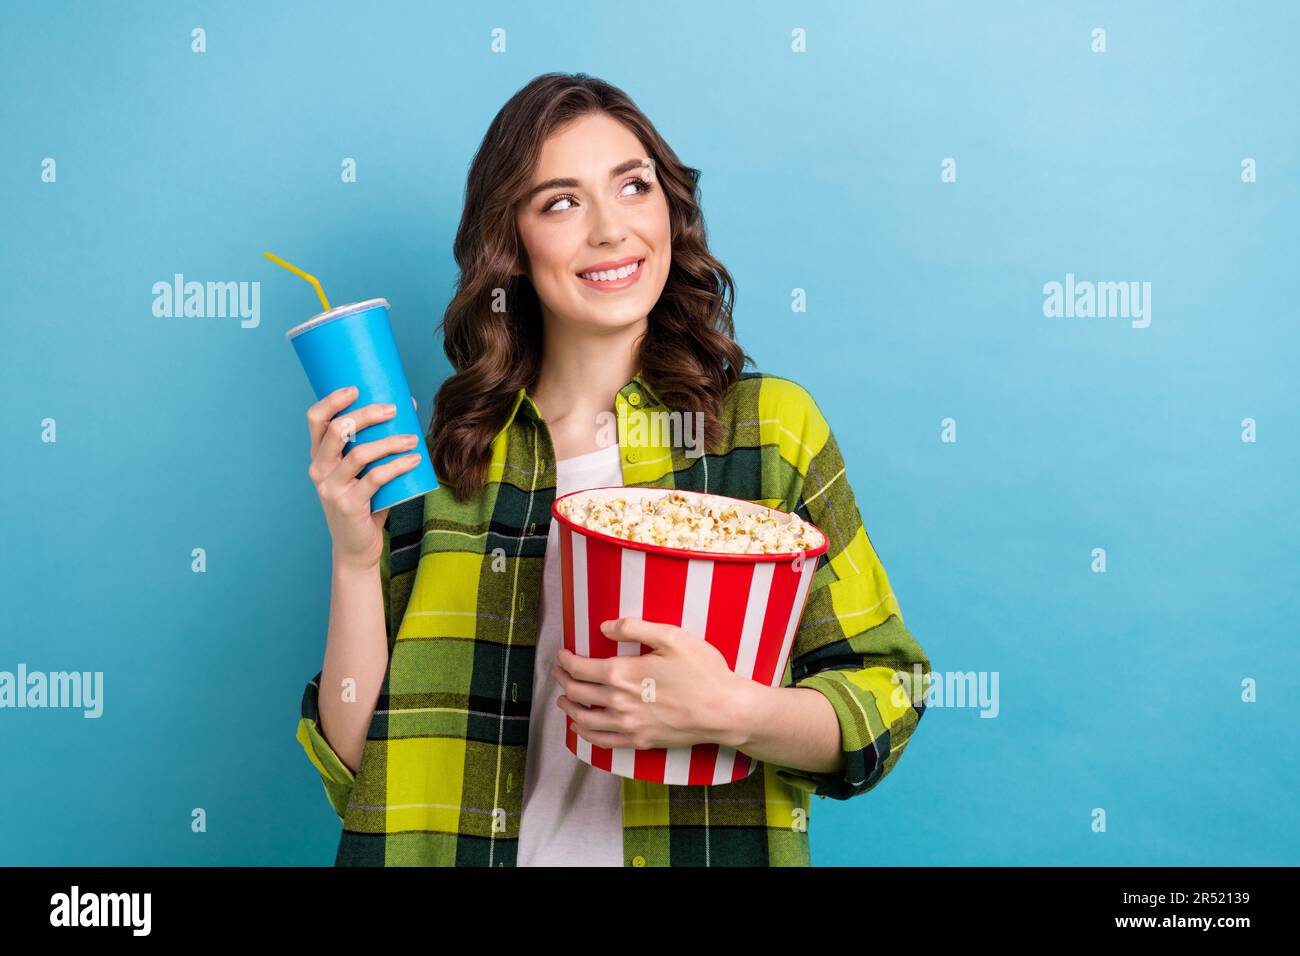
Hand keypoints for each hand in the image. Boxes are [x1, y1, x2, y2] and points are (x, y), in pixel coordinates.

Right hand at [306, 387, 422, 571]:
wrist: (356, 548)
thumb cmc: (365, 503)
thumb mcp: (363, 472)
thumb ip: (377, 445)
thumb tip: (407, 406)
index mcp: (319, 457)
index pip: (315, 420)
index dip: (332, 400)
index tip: (356, 388)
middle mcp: (319, 470)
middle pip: (338, 431)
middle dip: (366, 415)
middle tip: (394, 409)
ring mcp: (331, 488)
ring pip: (359, 454)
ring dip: (389, 442)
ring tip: (413, 438)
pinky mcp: (349, 505)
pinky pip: (375, 479)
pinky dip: (397, 466)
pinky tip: (415, 459)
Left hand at [552, 618, 752, 750]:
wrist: (725, 711)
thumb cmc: (703, 672)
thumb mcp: (672, 636)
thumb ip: (634, 628)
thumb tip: (604, 626)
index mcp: (623, 674)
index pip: (580, 668)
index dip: (566, 660)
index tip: (562, 654)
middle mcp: (619, 702)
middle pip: (577, 693)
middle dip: (562, 681)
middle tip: (557, 672)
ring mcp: (628, 726)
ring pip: (584, 720)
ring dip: (568, 707)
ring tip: (562, 699)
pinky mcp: (640, 741)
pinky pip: (602, 741)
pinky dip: (585, 734)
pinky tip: (580, 728)